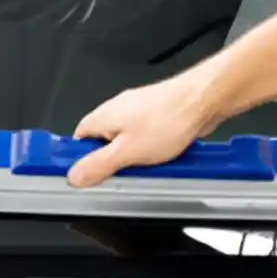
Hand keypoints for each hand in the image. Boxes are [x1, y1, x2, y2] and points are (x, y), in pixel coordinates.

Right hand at [67, 69, 229, 187]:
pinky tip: (162, 156)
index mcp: (102, 116)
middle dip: (114, 161)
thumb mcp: (127, 152)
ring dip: (135, 156)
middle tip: (124, 173)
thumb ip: (98, 165)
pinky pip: (145, 138)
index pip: (77, 140)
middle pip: (102, 142)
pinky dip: (150, 149)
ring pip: (126, 141)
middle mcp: (116, 110)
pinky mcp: (155, 115)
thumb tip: (74, 176)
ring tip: (148, 165)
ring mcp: (137, 112)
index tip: (87, 176)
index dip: (80, 159)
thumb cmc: (168, 118)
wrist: (201, 101)